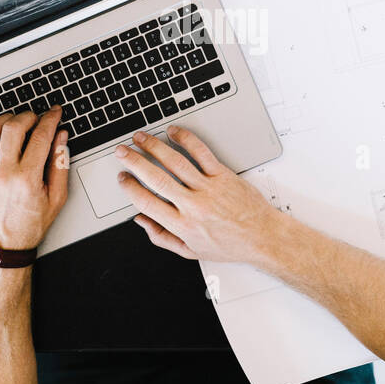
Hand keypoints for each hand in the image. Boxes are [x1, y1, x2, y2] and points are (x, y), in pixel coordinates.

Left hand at [0, 108, 68, 251]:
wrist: (2, 246)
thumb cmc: (29, 225)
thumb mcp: (56, 198)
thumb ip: (60, 164)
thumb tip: (60, 138)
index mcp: (27, 179)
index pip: (40, 137)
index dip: (50, 119)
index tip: (54, 112)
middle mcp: (4, 173)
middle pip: (13, 128)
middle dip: (28, 116)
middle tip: (36, 117)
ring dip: (5, 120)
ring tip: (15, 122)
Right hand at [115, 125, 287, 264]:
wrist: (262, 236)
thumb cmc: (229, 244)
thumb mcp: (191, 251)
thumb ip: (162, 237)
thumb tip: (141, 221)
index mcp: (182, 225)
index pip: (147, 202)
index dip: (130, 188)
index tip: (122, 177)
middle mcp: (193, 205)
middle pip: (156, 178)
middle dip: (135, 162)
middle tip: (122, 151)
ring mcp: (208, 188)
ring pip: (175, 163)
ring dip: (154, 147)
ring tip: (141, 138)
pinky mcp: (223, 175)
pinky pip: (201, 153)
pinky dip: (186, 140)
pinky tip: (174, 133)